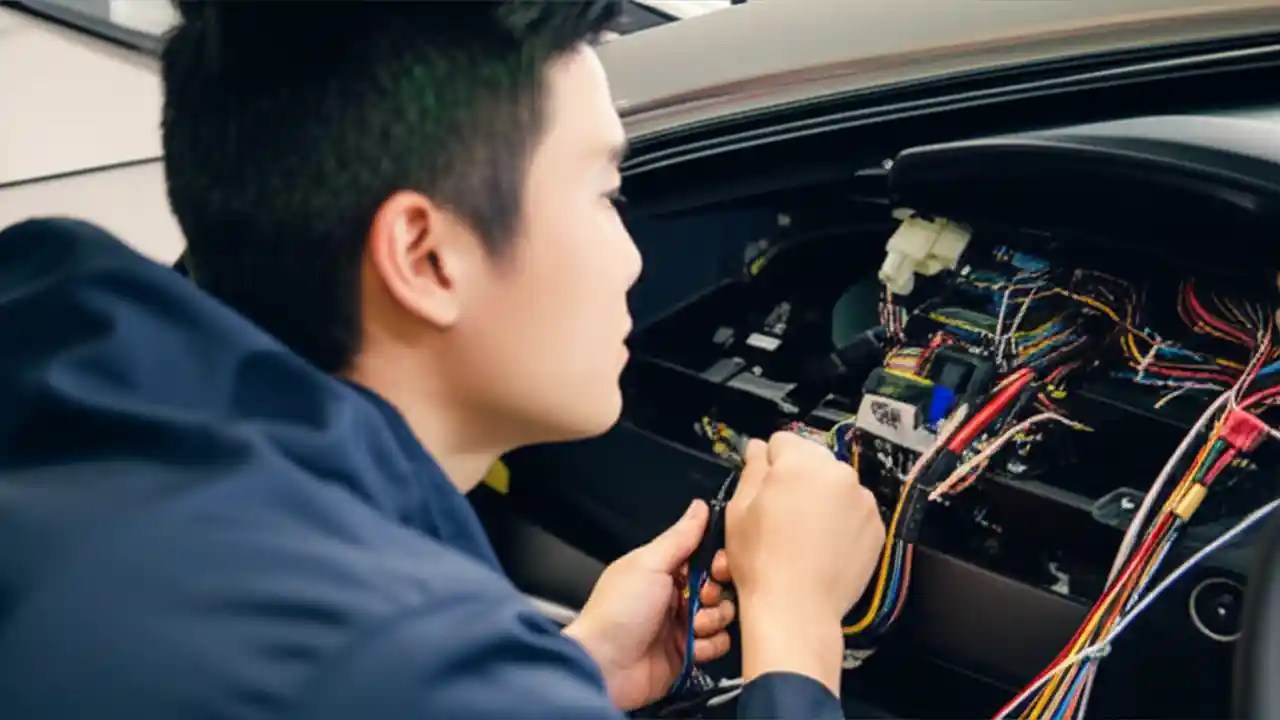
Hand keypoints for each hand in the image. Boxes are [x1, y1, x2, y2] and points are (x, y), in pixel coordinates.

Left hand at [564, 500, 735, 709]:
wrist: (605, 667)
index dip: (717, 560)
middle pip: (718, 585)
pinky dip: (710, 646)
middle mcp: (674, 595)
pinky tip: (692, 648)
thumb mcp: (648, 564)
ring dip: (713, 620)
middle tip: (702, 598)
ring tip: (693, 627)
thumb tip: (699, 506)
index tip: (717, 566)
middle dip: (716, 592)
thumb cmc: (620, 610)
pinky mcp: (689, 654)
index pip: (703, 556)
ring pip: (721, 615)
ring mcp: (682, 626)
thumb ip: (680, 537)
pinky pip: (718, 644)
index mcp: (662, 569)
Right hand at [726, 432, 885, 695]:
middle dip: (797, 476)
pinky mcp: (877, 525)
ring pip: (835, 484)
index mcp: (800, 462)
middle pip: (812, 458)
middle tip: (783, 512)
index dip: (767, 464)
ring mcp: (862, 500)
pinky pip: (854, 509)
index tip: (763, 489)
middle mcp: (838, 473)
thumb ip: (752, 469)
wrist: (796, 609)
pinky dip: (841, 519)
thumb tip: (758, 447)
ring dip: (821, 496)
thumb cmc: (760, 560)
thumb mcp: (739, 510)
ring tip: (804, 532)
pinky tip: (824, 544)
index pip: (781, 441)